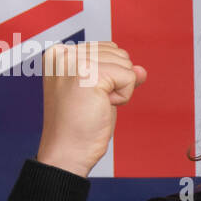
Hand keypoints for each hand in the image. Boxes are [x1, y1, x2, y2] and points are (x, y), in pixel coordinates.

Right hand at [36, 41, 146, 177]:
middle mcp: (62, 53)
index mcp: (59, 53)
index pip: (107, 48)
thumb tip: (141, 70)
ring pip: (125, 64)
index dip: (109, 76)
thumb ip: (119, 75)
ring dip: (119, 89)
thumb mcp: (101, 92)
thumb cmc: (80, 125)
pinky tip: (101, 107)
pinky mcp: (88, 74)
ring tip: (94, 105)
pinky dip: (123, 97)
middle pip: (118, 53)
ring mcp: (73, 62)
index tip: (87, 95)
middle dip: (115, 81)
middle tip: (91, 103)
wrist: (67, 152)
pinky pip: (129, 77)